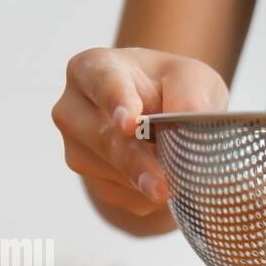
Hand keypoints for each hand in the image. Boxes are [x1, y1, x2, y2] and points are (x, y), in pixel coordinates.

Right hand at [51, 47, 227, 229]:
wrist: (167, 119)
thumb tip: (188, 116)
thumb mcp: (192, 80)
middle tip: (163, 187)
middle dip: (136, 163)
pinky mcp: (91, 180)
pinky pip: (120, 196)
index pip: (102, 84)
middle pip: (103, 138)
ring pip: (110, 172)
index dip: (116, 103)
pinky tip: (164, 181)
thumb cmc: (174, 90)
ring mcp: (76, 147)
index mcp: (92, 68)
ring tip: (178, 173)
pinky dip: (147, 196)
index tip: (129, 124)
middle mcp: (73, 108)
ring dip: (147, 180)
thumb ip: (189, 94)